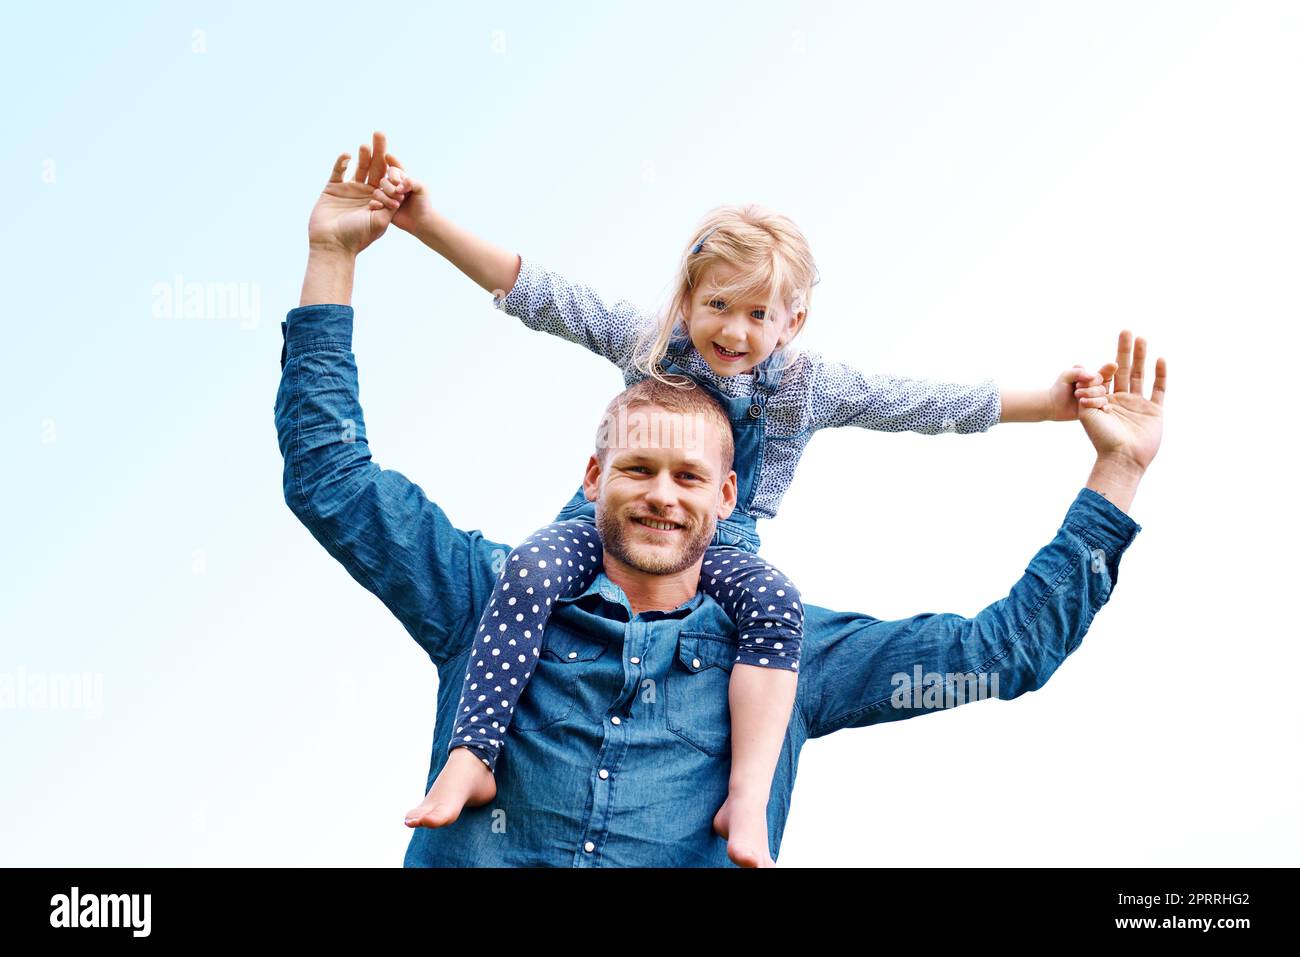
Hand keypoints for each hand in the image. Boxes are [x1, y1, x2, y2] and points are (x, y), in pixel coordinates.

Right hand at [306, 131, 398, 254]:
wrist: (332, 246)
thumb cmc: (357, 237)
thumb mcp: (379, 223)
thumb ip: (390, 206)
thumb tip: (400, 191)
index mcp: (380, 201)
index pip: (389, 179)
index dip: (392, 168)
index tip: (395, 158)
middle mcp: (366, 193)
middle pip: (374, 168)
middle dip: (378, 151)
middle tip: (381, 133)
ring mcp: (349, 190)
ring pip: (358, 167)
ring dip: (363, 155)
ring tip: (366, 145)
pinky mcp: (332, 189)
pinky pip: (338, 171)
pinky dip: (342, 162)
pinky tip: (347, 155)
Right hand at [367, 151, 432, 235]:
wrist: (422, 223)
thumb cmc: (424, 204)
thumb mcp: (422, 188)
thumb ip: (411, 181)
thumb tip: (398, 185)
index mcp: (401, 179)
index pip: (393, 170)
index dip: (392, 167)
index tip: (388, 159)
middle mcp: (392, 186)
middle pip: (384, 180)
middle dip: (390, 186)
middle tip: (400, 194)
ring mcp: (386, 197)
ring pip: (378, 191)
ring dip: (386, 196)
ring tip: (397, 204)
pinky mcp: (382, 207)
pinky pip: (374, 203)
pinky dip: (377, 203)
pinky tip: (383, 206)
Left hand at [1045, 365, 1105, 420]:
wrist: (1053, 405)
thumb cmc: (1059, 389)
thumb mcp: (1066, 376)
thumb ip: (1078, 372)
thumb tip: (1092, 376)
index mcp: (1089, 379)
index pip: (1098, 378)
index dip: (1090, 382)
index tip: (1077, 385)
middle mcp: (1094, 388)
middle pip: (1101, 389)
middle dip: (1089, 392)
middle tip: (1076, 393)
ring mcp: (1094, 399)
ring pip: (1103, 399)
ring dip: (1093, 400)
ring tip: (1080, 401)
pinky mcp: (1093, 409)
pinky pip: (1103, 408)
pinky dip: (1104, 407)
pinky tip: (1102, 409)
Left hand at [1078, 330, 1166, 470]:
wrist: (1121, 458)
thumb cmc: (1102, 438)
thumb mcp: (1087, 413)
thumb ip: (1087, 392)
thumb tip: (1085, 375)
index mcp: (1104, 401)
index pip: (1105, 377)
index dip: (1104, 368)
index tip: (1104, 362)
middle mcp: (1122, 400)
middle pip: (1124, 370)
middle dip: (1125, 351)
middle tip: (1126, 331)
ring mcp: (1139, 404)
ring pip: (1141, 375)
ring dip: (1141, 356)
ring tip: (1141, 338)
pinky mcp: (1154, 411)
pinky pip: (1158, 389)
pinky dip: (1160, 374)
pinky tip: (1160, 359)